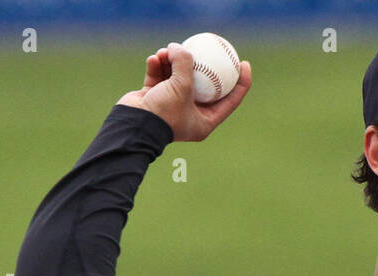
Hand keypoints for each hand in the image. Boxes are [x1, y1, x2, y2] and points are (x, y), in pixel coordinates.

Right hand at [117, 42, 251, 141]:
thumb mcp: (182, 86)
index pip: (230, 100)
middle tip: (211, 47)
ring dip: (172, 61)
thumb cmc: (163, 112)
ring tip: (167, 51)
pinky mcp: (155, 97)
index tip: (244, 63)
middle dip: (203, 65)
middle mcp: (190, 114)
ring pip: (178, 77)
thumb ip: (185, 64)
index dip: (241, 82)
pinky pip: (159, 77)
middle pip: (204, 85)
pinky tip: (155, 58)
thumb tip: (179, 47)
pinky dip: (157, 67)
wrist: (132, 125)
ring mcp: (172, 105)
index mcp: (205, 121)